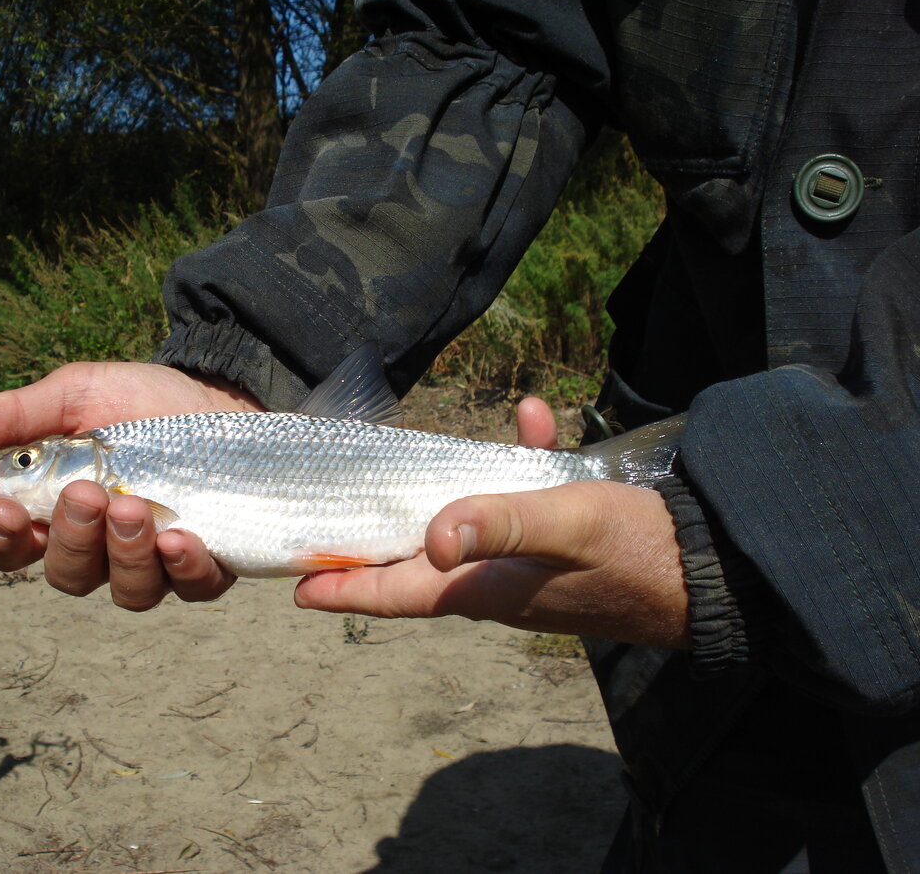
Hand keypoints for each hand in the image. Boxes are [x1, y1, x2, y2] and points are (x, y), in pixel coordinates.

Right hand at [0, 362, 264, 608]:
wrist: (221, 397)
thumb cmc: (141, 402)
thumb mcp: (78, 395)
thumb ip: (18, 415)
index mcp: (56, 512)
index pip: (12, 547)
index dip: (1, 538)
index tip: (4, 508)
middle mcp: (100, 549)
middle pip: (67, 575)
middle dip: (73, 538)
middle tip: (88, 493)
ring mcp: (154, 562)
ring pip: (128, 592)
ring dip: (125, 554)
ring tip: (134, 507)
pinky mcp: (206, 565)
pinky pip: (191, 589)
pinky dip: (183, 569)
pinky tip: (180, 538)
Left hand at [294, 398, 688, 647]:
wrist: (714, 570)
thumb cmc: (640, 554)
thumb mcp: (570, 529)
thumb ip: (504, 524)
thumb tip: (435, 537)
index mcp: (485, 586)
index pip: (397, 592)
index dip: (345, 589)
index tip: (296, 584)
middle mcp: (494, 579)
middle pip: (416, 561)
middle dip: (372, 543)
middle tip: (328, 520)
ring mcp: (525, 562)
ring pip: (464, 525)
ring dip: (438, 495)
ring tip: (405, 466)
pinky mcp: (559, 539)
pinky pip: (521, 499)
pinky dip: (518, 462)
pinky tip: (533, 419)